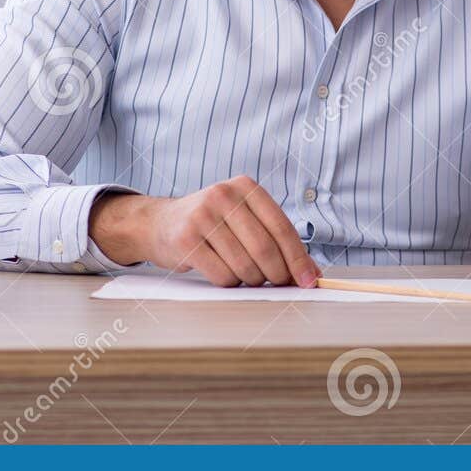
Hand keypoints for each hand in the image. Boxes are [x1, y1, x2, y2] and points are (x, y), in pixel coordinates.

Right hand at [88, 176, 319, 287]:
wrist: (160, 223)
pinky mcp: (186, 240)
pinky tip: (223, 272)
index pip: (281, 227)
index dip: (299, 259)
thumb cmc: (212, 225)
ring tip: (245, 274)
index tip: (310, 281)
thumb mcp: (243, 218)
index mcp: (245, 186)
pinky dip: (229, 283)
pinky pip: (222, 275)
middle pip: (265, 248)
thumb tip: (310, 273)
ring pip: (244, 265)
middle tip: (278, 284)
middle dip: (277, 274)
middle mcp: (223, 195)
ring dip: (252, 280)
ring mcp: (202, 216)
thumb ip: (275, 238)